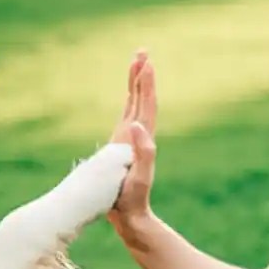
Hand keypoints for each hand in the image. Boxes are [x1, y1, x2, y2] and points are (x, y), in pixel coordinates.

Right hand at [109, 50, 157, 219]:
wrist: (131, 217)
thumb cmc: (133, 200)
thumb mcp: (139, 177)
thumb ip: (143, 153)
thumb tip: (138, 125)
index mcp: (143, 139)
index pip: (146, 105)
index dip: (146, 83)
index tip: (146, 62)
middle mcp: (139, 136)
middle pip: (143, 99)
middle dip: (142, 75)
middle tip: (142, 51)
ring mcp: (131, 140)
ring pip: (135, 105)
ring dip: (136, 84)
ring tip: (136, 63)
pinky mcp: (122, 146)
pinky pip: (127, 116)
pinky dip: (128, 101)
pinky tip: (128, 98)